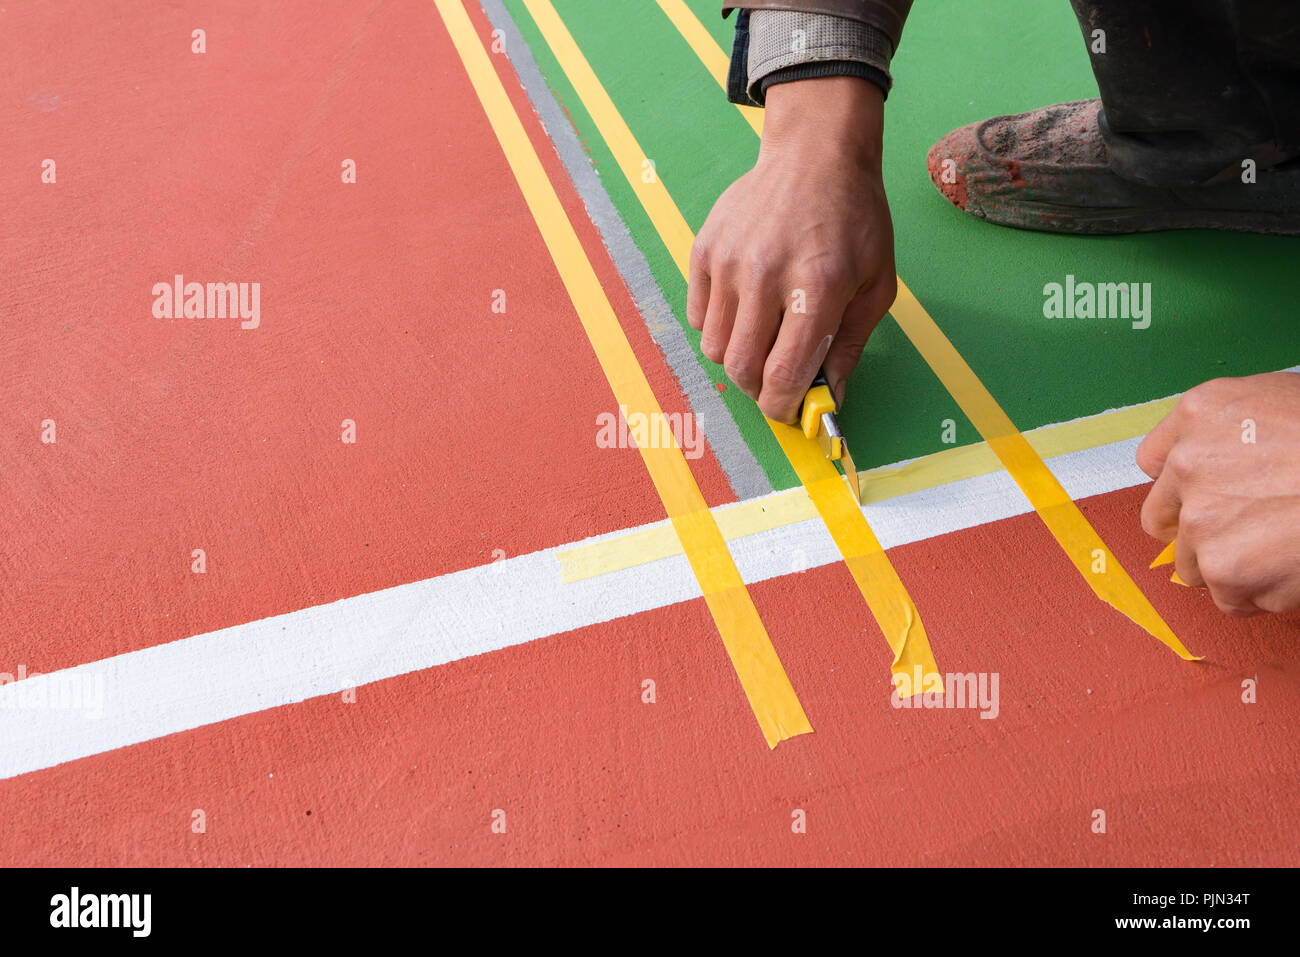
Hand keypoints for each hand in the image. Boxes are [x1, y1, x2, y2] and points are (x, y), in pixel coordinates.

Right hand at [687, 76, 895, 422]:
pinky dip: (720, 327)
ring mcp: (729, 261)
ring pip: (716, 348)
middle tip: (778, 382)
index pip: (784, 374)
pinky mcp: (705, 251)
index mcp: (817, 286)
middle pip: (742, 369)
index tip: (792, 411)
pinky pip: (700, 317)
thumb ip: (849, 346)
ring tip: (764, 339)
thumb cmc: (854, 221)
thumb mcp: (876, 285)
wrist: (815, 155)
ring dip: (739, 359)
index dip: (785, 406)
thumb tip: (828, 398)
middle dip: (760, 390)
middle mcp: (766, 274)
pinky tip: (746, 308)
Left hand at [1137, 372, 1299, 615]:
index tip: (1204, 498)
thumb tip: (1221, 467)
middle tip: (1247, 535)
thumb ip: (1235, 432)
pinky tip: (1294, 568)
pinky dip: (1260, 596)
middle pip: (1162, 518)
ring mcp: (1202, 516)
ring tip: (1282, 548)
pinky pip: (1228, 598)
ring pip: (1192, 564)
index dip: (1181, 486)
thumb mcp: (1283, 402)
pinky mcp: (1223, 566)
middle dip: (1197, 532)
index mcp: (1202, 412)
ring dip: (1231, 566)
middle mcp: (1189, 462)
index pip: (1154, 461)